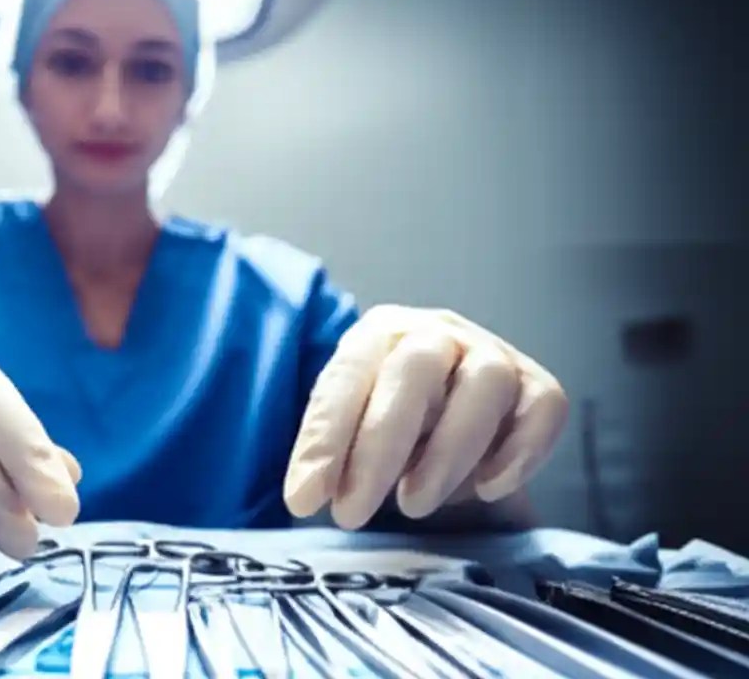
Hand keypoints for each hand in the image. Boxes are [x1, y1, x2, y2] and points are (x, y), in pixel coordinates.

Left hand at [283, 305, 568, 528]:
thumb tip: (305, 497)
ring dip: (448, 453)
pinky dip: (520, 452)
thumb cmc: (389, 419)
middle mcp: (437, 333)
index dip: (324, 440)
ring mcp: (493, 355)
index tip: (304, 499)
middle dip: (380, 448)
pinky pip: (544, 409)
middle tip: (352, 513)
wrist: (448, 405)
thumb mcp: (350, 430)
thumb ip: (331, 455)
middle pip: (416, 371)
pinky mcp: (538, 386)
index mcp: (377, 335)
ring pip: (484, 386)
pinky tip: (487, 489)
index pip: (346, 377)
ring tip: (413, 505)